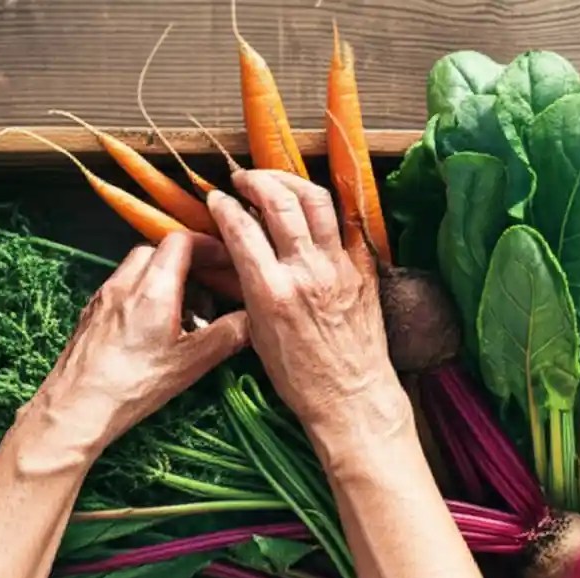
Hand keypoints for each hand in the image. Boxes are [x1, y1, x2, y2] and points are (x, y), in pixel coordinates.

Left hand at [17, 233, 248, 459]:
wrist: (75, 408)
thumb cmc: (132, 385)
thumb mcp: (191, 363)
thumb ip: (227, 335)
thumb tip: (253, 319)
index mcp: (154, 288)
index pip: (181, 242)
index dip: (208, 246)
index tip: (225, 263)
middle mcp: (124, 283)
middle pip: (158, 251)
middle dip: (186, 263)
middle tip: (206, 290)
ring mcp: (103, 297)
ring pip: (137, 269)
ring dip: (163, 279)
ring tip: (182, 313)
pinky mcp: (90, 314)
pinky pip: (121, 289)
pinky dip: (142, 295)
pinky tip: (151, 328)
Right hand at [207, 170, 410, 462]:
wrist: (351, 396)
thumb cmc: (299, 377)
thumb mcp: (256, 333)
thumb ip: (248, 287)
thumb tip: (239, 254)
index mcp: (272, 291)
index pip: (242, 228)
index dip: (225, 206)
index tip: (217, 199)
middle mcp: (306, 271)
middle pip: (279, 202)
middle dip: (256, 181)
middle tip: (243, 180)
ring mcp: (338, 266)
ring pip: (316, 201)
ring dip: (290, 181)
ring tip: (275, 181)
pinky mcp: (363, 268)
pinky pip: (347, 222)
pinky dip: (326, 205)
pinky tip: (313, 201)